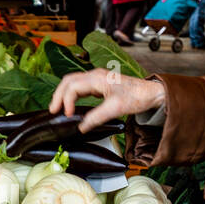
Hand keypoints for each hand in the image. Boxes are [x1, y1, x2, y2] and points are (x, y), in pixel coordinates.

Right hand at [49, 69, 165, 133]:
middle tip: (53, 111)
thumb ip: (96, 117)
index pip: (72, 87)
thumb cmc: (137, 96)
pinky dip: (72, 95)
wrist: (151, 93)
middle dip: (58, 95)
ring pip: (72, 82)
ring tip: (58, 108)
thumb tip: (81, 127)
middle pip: (68, 81)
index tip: (67, 115)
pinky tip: (71, 105)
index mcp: (97, 78)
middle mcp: (95, 75)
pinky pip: (80, 86)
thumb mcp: (116, 109)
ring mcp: (97, 78)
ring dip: (64, 94)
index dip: (66, 101)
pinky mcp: (100, 84)